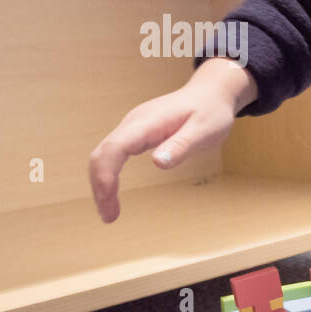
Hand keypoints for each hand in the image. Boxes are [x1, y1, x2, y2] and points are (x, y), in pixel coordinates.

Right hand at [88, 58, 257, 222]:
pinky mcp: (135, 133)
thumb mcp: (205, 131)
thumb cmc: (210, 112)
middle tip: (109, 217)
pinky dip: (108, 175)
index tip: (109, 202)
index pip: (115, 148)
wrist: (210, 93)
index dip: (106, 175)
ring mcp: (132, 127)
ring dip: (101, 183)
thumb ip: (182, 146)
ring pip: (104, 154)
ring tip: (110, 213)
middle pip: (102, 154)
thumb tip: (158, 163)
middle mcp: (133, 123)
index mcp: (147, 123)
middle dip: (100, 186)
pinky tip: (112, 193)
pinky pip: (113, 154)